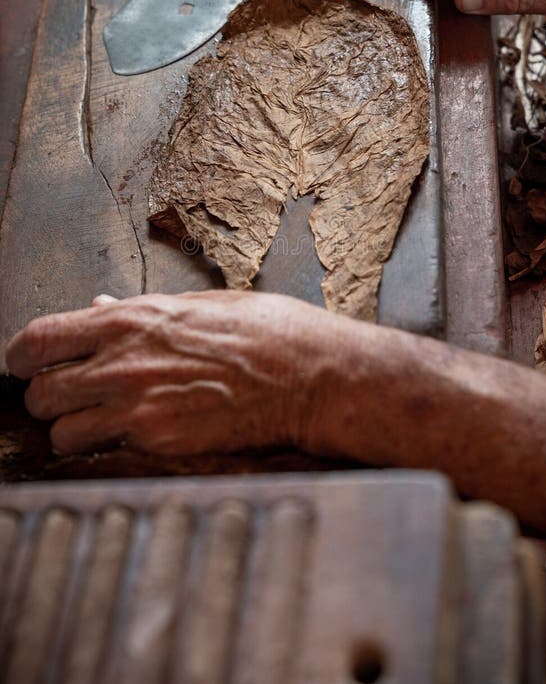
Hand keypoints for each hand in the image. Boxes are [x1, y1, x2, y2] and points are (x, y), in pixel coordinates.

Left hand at [5, 291, 331, 455]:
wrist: (308, 374)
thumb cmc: (263, 332)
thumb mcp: (197, 304)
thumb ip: (137, 312)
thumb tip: (96, 310)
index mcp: (131, 319)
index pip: (38, 340)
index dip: (20, 357)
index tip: (25, 364)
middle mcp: (125, 362)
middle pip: (40, 392)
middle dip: (46, 397)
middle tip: (67, 397)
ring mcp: (139, 406)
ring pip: (62, 431)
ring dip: (73, 429)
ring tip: (98, 422)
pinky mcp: (161, 442)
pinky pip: (107, 451)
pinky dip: (110, 447)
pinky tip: (136, 433)